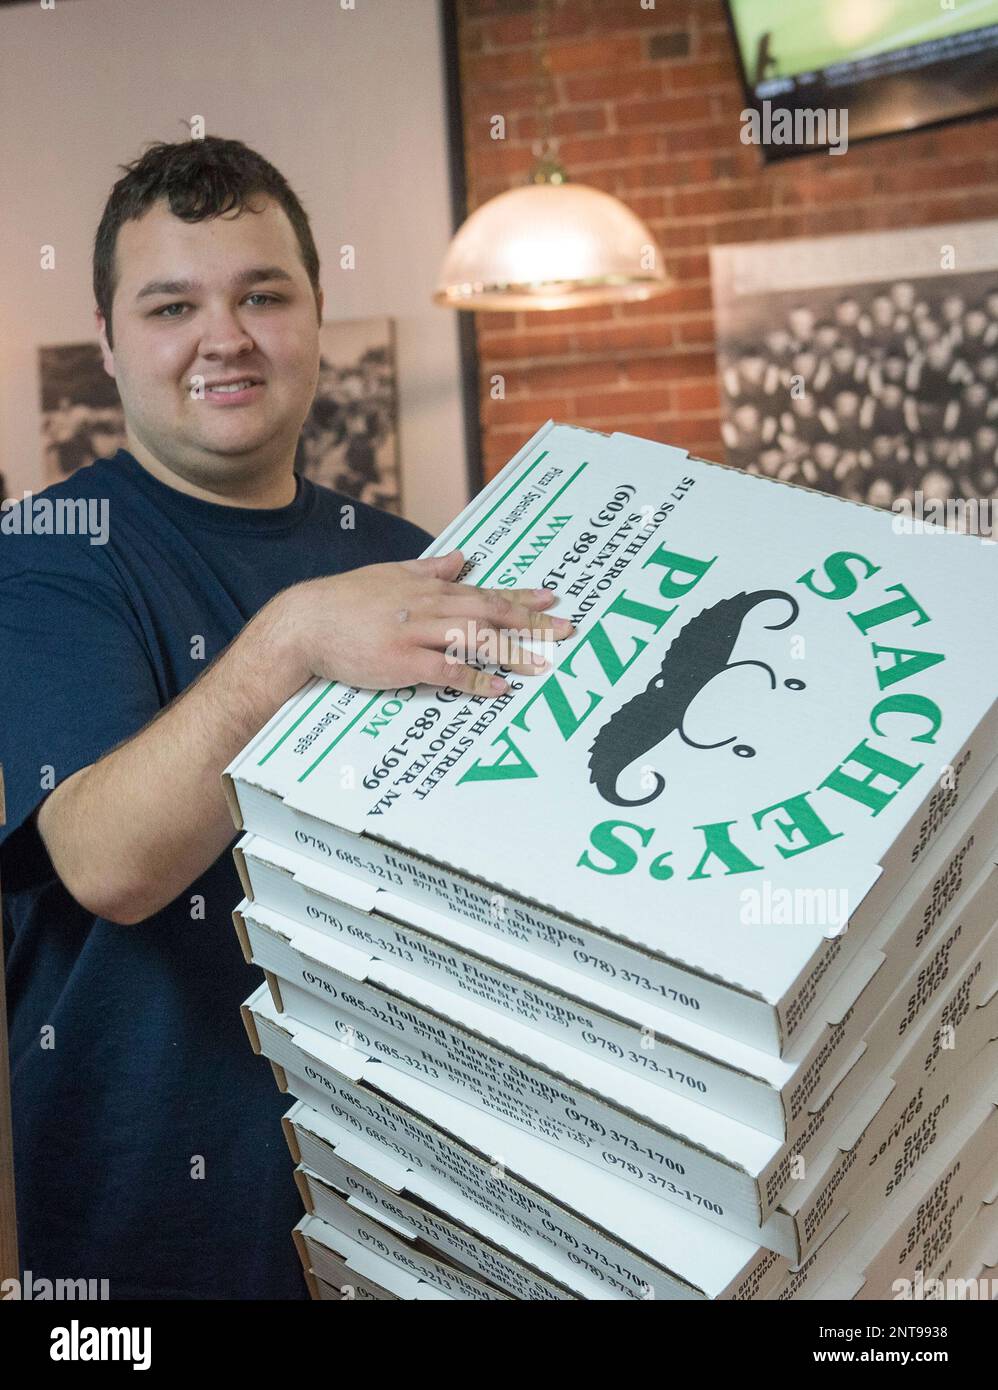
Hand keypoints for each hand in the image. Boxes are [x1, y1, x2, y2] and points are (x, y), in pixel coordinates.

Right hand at [276, 549, 574, 695]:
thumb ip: (429, 568)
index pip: (483, 590)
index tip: (552, 598)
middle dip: (530, 621)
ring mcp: (415, 633)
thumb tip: (461, 558)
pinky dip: (474, 680)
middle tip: (565, 630)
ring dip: (510, 651)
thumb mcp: (390, 574)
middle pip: (488, 611)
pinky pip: (447, 671)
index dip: (520, 595)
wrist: (305, 623)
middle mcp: (427, 606)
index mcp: (427, 587)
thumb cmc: (345, 601)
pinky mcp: (401, 662)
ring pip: (474, 639)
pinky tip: (497, 689)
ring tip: (541, 665)